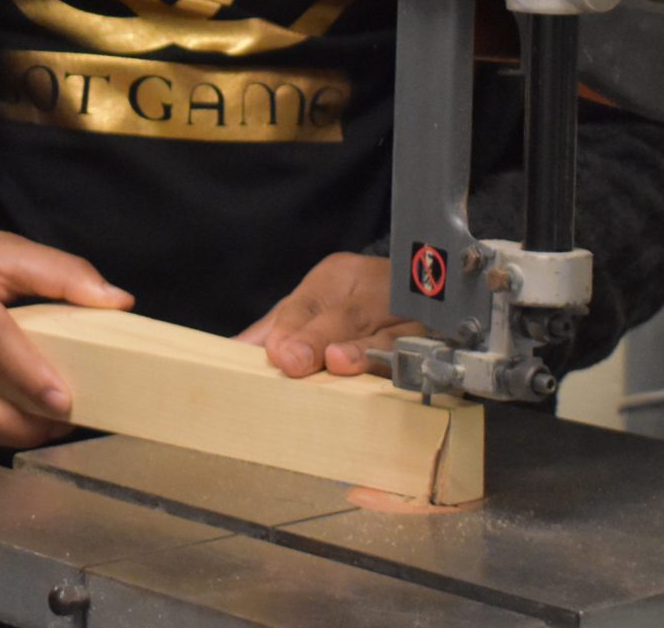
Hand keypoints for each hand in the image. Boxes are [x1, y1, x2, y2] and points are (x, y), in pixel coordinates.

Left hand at [235, 252, 426, 378]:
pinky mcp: (433, 343)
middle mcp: (376, 290)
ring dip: (361, 353)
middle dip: (318, 338)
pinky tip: (385, 387)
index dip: (294, 328)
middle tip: (294, 362)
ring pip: (386, 337)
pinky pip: (416, 357)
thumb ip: (274, 329)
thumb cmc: (352, 306)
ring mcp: (409, 317)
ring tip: (339, 362)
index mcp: (341, 276)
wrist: (417, 292)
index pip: (311, 301)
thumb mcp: (311, 306)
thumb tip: (230, 350)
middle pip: (347, 316)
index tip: (277, 352)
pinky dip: (397, 372)